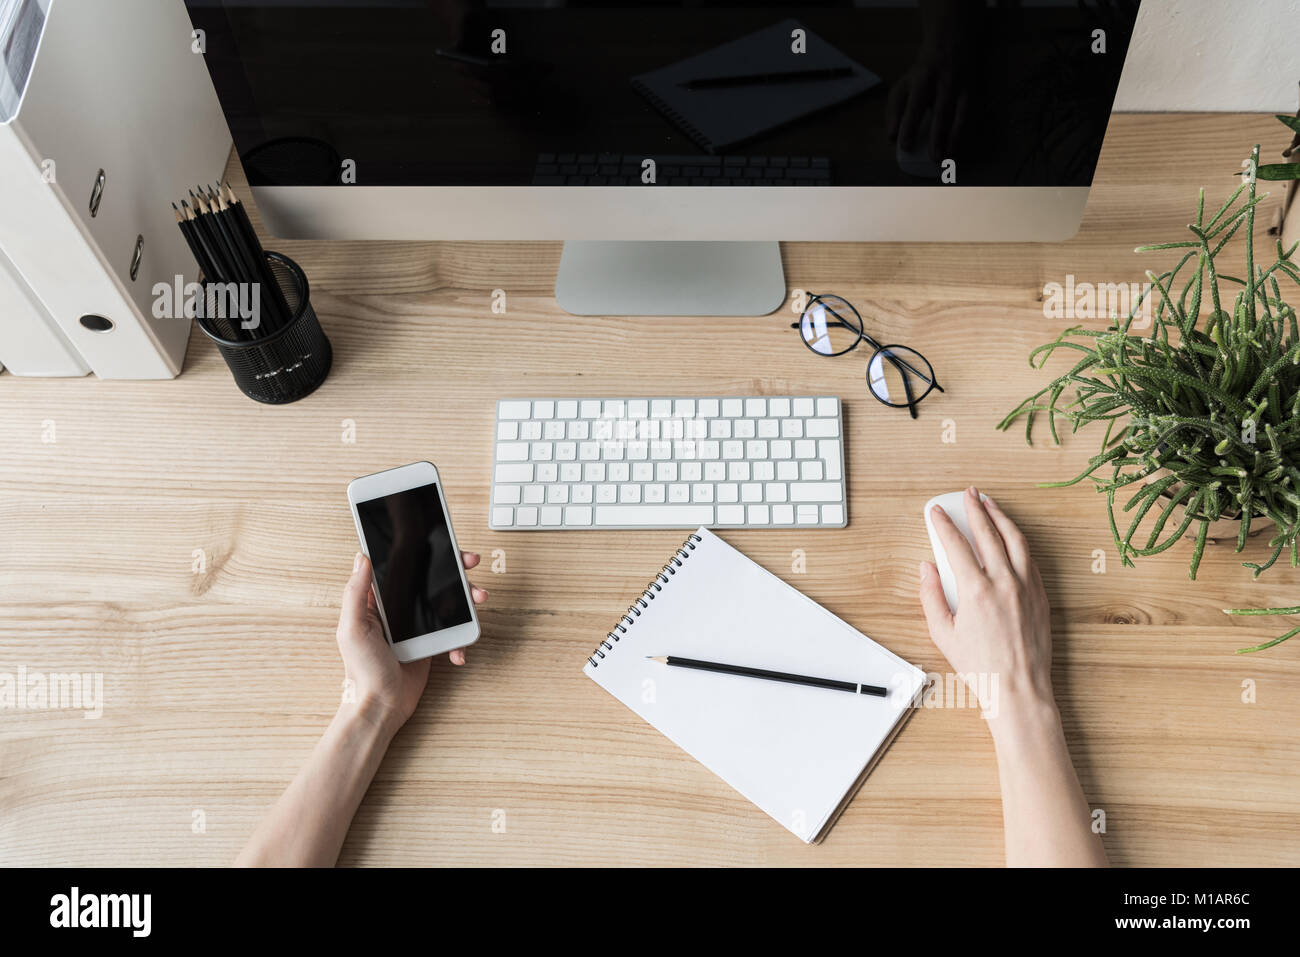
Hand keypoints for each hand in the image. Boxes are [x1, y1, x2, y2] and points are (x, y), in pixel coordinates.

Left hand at [337, 550, 487, 734]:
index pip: (402, 567)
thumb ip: (355, 592)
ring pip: (448, 602)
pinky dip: (460, 638)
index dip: (423, 552)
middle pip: (431, 580)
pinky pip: (452, 632)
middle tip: (470, 563)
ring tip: (478, 601)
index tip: (444, 544)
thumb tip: (361, 557)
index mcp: (378, 600)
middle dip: (454, 570)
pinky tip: (458, 649)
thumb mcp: (352, 628)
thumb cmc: (361, 670)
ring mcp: (417, 625)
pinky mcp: (431, 642)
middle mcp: (399, 608)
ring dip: (466, 599)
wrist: (381, 706)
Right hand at [917, 487, 1053, 721]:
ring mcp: (1026, 586)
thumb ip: (930, 596)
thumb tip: (927, 568)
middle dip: (975, 509)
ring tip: (990, 503)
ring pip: (1014, 539)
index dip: (943, 523)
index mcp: (976, 590)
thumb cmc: (980, 666)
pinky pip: (1029, 557)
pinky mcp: (1040, 595)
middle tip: (968, 494)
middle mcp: (1004, 582)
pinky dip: (1017, 539)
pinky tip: (1011, 533)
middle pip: (988, 532)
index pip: (956, 544)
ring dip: (1001, 517)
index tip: (936, 511)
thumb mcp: (942, 633)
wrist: (1018, 687)